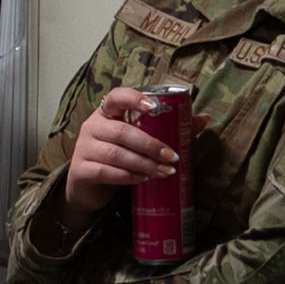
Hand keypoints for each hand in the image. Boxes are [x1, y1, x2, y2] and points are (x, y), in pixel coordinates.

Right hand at [58, 90, 185, 217]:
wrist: (88, 187)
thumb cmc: (117, 158)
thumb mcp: (138, 141)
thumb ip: (168, 128)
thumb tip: (203, 119)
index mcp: (107, 113)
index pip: (116, 96)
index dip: (134, 98)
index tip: (155, 107)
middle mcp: (92, 126)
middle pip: (122, 132)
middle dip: (151, 145)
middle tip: (173, 157)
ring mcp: (84, 148)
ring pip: (117, 154)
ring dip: (144, 164)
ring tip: (165, 172)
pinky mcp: (80, 170)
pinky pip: (106, 172)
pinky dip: (128, 177)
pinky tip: (144, 180)